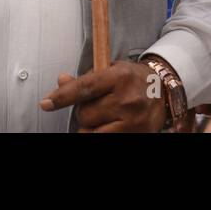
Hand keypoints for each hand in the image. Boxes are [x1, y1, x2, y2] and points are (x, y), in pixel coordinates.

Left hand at [39, 60, 166, 131]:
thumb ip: (85, 78)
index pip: (84, 88)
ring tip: (102, 117)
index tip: (46, 103)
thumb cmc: (133, 79)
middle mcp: (127, 99)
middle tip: (96, 105)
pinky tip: (107, 126)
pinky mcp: (137, 135)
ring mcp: (133, 121)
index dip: (62, 97)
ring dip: (91, 127)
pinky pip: (105, 140)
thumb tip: (61, 81)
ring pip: (92, 132)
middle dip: (83, 112)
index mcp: (119, 77)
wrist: (164, 90)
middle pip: (85, 114)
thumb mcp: (111, 69)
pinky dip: (100, 134)